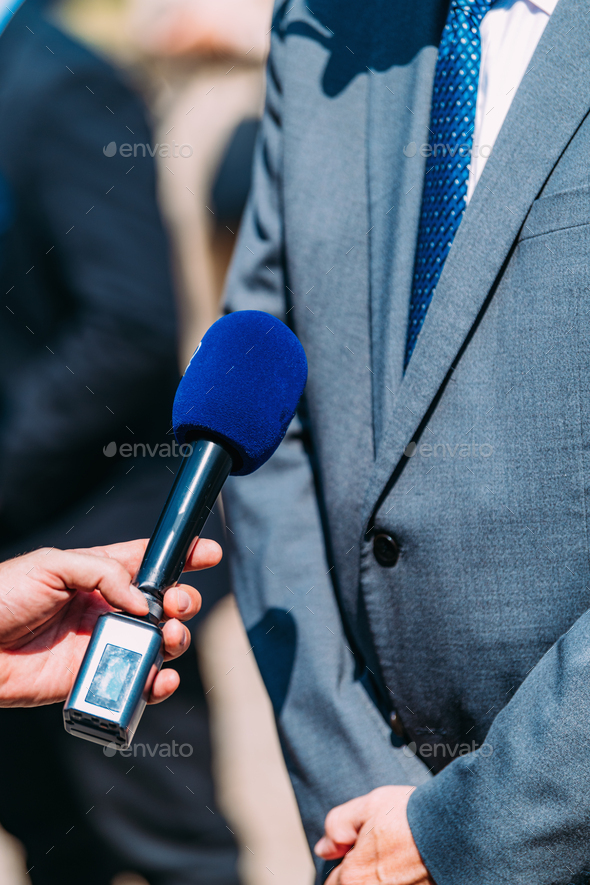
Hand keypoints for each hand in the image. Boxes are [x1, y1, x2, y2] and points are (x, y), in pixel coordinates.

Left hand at [0, 537, 220, 706]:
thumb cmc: (2, 597)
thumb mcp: (52, 564)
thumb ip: (103, 572)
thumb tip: (140, 600)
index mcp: (99, 574)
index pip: (149, 561)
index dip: (182, 555)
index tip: (208, 553)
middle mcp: (107, 608)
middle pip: (163, 604)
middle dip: (182, 603)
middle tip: (176, 607)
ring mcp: (103, 645)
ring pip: (158, 643)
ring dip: (176, 640)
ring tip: (167, 639)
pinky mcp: (94, 680)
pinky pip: (137, 683)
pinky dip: (158, 683)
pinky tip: (160, 678)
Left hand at [315, 786, 434, 884]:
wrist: (457, 831)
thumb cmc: (412, 817)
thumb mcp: (368, 806)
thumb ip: (337, 825)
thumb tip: (324, 848)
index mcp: (354, 877)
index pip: (332, 884)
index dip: (342, 866)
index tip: (355, 852)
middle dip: (360, 875)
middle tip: (380, 854)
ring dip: (381, 878)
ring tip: (398, 860)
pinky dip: (399, 881)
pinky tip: (410, 868)